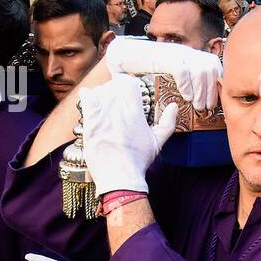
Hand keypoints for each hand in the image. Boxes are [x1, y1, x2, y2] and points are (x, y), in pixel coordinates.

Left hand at [79, 73, 176, 193]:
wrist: (119, 177)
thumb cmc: (139, 160)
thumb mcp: (158, 142)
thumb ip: (168, 122)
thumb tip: (174, 106)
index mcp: (134, 112)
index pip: (128, 83)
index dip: (128, 83)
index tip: (129, 89)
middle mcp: (117, 111)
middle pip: (113, 86)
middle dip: (115, 89)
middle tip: (117, 97)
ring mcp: (102, 116)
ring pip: (99, 91)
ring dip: (102, 93)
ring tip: (105, 101)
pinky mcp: (90, 124)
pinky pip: (86, 100)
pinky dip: (87, 96)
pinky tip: (90, 99)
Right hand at [103, 37, 220, 113]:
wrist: (119, 59)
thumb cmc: (144, 72)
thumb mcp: (169, 76)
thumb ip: (185, 82)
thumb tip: (201, 98)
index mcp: (188, 55)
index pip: (212, 64)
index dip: (217, 82)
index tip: (217, 100)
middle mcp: (183, 52)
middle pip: (210, 67)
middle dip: (212, 89)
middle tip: (208, 107)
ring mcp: (173, 52)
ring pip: (199, 69)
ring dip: (202, 90)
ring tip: (199, 106)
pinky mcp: (161, 56)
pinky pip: (181, 69)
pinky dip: (187, 85)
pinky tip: (187, 97)